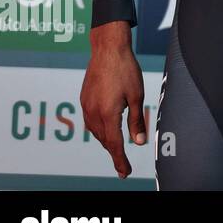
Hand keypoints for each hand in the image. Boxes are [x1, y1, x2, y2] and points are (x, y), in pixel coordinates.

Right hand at [79, 21, 146, 177]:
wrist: (108, 50)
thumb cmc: (126, 70)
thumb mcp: (137, 96)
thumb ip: (136, 121)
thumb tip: (139, 142)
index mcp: (108, 114)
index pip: (114, 144)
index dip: (120, 160)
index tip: (124, 173)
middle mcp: (93, 113)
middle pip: (104, 140)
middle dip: (114, 153)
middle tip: (123, 165)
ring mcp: (86, 106)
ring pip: (95, 132)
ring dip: (106, 141)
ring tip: (117, 149)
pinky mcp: (83, 100)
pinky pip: (90, 122)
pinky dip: (99, 130)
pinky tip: (106, 130)